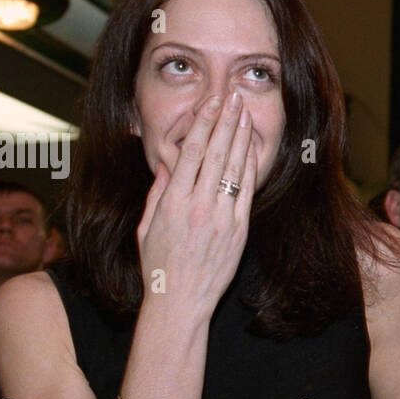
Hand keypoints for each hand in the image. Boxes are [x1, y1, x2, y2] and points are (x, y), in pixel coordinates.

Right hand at [136, 89, 257, 317]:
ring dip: (241, 138)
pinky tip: (252, 148)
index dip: (202, 123)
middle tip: (232, 96)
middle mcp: (198, 207)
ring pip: (234, 169)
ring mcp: (222, 219)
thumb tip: (167, 163)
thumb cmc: (158, 266)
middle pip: (215, 153)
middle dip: (225, 121)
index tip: (209, 103)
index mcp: (172, 202)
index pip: (190, 152)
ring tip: (245, 114)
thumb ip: (158, 193)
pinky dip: (250, 167)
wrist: (181, 302)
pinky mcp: (239, 232)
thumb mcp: (146, 227)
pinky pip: (247, 192)